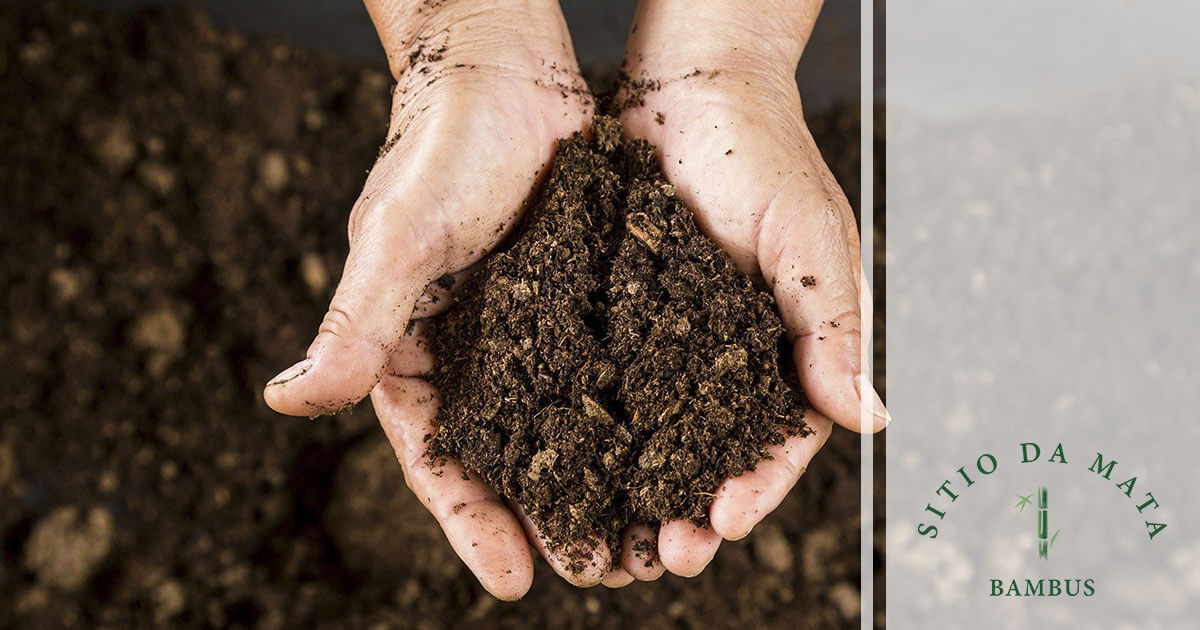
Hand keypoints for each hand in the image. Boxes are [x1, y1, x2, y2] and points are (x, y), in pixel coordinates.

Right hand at [262, 0, 596, 598]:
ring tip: (639, 536)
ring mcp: (527, 330)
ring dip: (596, 481)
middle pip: (506, 457)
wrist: (505, 67)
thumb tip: (285, 401)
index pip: (436, 456)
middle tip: (595, 572)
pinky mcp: (577, 301)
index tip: (511, 581)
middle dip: (545, 518)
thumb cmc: (440, 144)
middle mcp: (470, 351)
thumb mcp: (399, 238)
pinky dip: (630, 416)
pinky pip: (604, 371)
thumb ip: (355, 323)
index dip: (470, 521)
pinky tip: (668, 451)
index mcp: (411, 350)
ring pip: (562, 425)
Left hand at [608, 0, 888, 579]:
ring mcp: (668, 342)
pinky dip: (590, 430)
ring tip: (612, 536)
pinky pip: (602, 385)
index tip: (722, 523)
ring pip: (652, 435)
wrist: (688, 88)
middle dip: (689, 509)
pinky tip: (565, 465)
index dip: (755, 486)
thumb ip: (834, 329)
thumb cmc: (763, 154)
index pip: (779, 439)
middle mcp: (725, 356)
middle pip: (710, 454)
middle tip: (661, 554)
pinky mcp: (617, 319)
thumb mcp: (808, 241)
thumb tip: (873, 420)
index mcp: (785, 348)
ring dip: (635, 489)